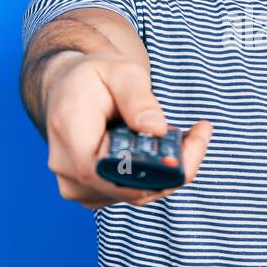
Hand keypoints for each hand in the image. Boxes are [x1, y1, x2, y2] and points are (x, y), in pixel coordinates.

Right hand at [41, 51, 212, 208]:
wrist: (70, 90)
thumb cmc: (94, 78)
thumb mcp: (120, 72)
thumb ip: (138, 99)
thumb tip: (157, 129)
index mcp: (69, 133)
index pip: (109, 170)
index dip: (153, 169)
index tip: (189, 145)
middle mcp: (67, 168)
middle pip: (130, 187)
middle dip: (174, 166)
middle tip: (199, 134)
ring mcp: (77, 186)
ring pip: (136, 194)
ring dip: (168, 170)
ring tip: (186, 135)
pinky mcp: (93, 193)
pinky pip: (132, 193)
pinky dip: (156, 175)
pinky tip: (166, 147)